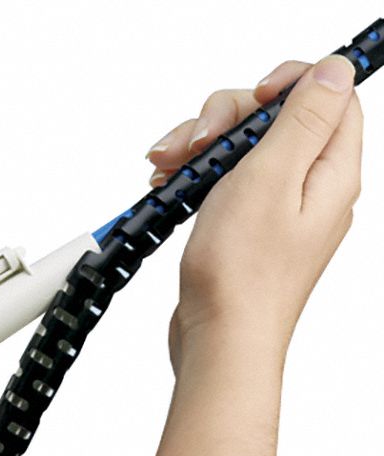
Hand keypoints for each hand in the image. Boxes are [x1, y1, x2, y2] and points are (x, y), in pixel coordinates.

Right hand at [146, 56, 361, 365]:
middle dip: (227, 120)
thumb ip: (304, 120)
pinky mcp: (247, 227)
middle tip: (195, 143)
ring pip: (243, 150)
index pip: (330, 99)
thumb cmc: (241, 274)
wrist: (220, 338)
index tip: (253, 98)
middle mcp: (308, 190)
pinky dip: (198, 175)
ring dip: (202, 147)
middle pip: (275, 121)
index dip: (291, 84)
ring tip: (167, 167)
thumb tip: (332, 71)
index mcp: (329, 174)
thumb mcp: (271, 179)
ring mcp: (275, 210)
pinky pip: (228, 181)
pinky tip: (172, 184)